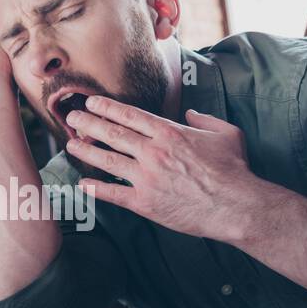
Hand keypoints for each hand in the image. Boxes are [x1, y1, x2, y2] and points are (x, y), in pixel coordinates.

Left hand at [65, 96, 255, 242]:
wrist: (235, 205)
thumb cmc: (233, 169)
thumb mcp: (225, 133)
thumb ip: (204, 119)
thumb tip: (190, 113)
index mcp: (169, 133)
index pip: (130, 115)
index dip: (107, 108)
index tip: (91, 102)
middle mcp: (153, 152)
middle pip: (113, 134)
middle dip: (88, 124)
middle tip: (71, 118)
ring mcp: (147, 178)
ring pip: (108, 161)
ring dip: (86, 152)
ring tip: (71, 145)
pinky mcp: (146, 203)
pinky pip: (114, 194)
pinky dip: (96, 189)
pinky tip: (83, 185)